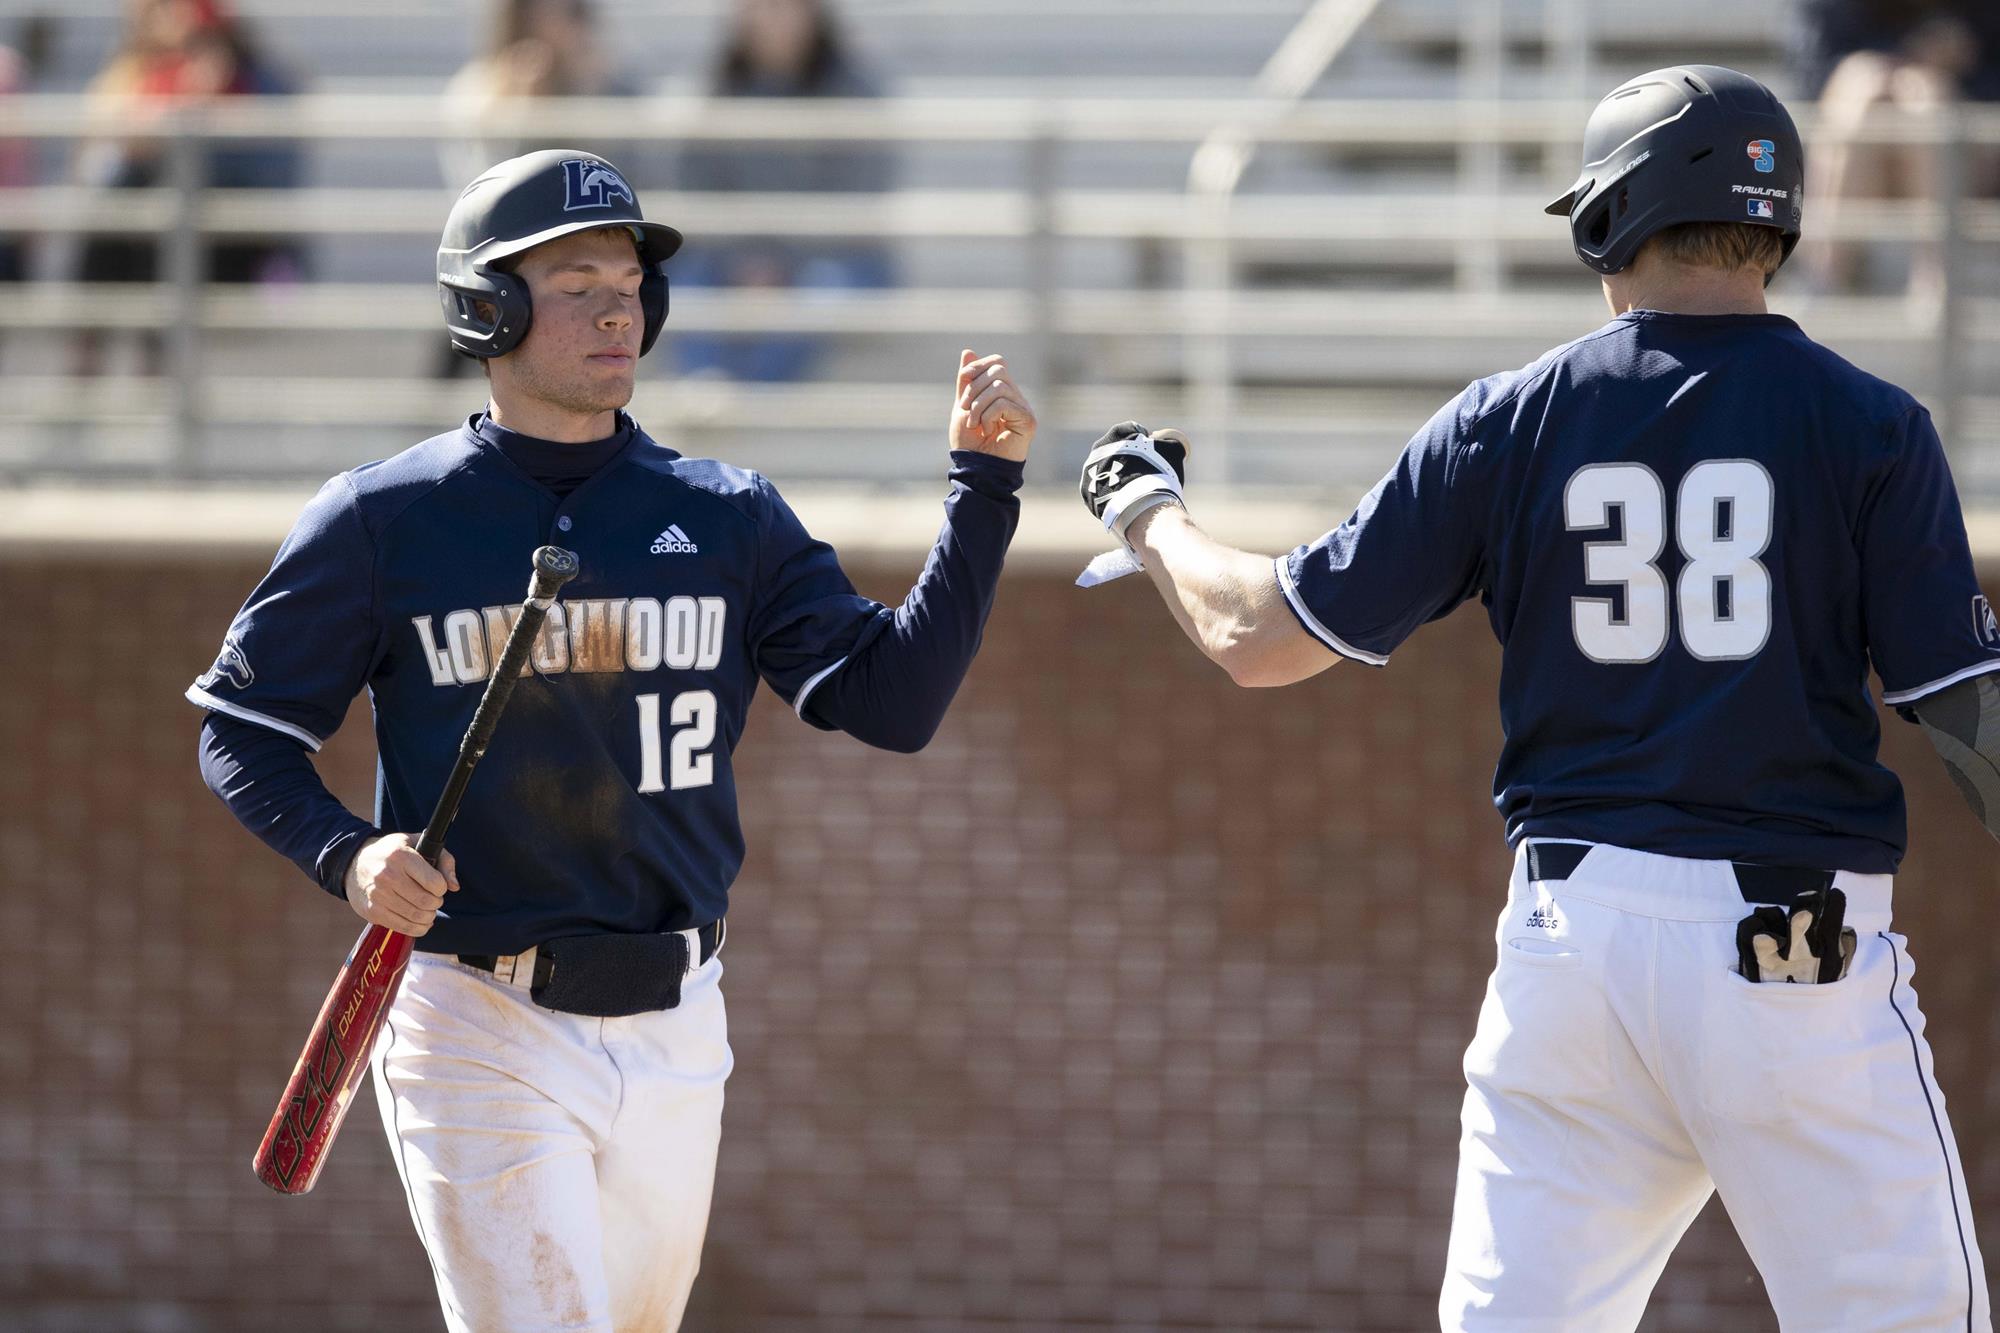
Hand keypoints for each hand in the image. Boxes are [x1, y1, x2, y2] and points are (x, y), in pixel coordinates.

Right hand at [344, 833, 459, 936]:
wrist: (354, 864)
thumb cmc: (393, 853)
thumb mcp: (418, 843)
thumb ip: (444, 861)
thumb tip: (454, 886)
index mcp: (401, 856)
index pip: (434, 882)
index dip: (442, 887)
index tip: (437, 885)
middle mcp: (387, 876)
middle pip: (426, 902)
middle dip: (436, 903)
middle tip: (434, 899)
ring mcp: (378, 896)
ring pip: (416, 917)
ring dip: (429, 917)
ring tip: (427, 910)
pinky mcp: (373, 912)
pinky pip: (403, 928)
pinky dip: (418, 928)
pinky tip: (420, 921)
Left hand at [949, 349, 1035, 461]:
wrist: (976, 469)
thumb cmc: (969, 443)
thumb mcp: (962, 405)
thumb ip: (966, 380)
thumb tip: (968, 352)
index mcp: (1002, 392)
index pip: (996, 363)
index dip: (975, 370)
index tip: (962, 391)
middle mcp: (1016, 397)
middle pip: (998, 369)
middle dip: (974, 388)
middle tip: (966, 411)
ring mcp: (1023, 408)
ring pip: (999, 386)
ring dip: (978, 406)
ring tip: (975, 424)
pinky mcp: (1028, 421)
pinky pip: (1004, 403)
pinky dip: (988, 415)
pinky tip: (987, 430)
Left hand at [1080, 422, 1190, 546]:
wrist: (1138, 503)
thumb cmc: (1158, 473)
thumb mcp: (1172, 451)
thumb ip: (1169, 443)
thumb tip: (1167, 444)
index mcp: (1116, 434)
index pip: (1129, 429)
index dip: (1142, 437)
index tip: (1151, 446)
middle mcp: (1098, 450)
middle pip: (1115, 451)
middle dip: (1128, 458)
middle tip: (1143, 469)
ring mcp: (1090, 471)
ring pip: (1106, 470)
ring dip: (1118, 475)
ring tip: (1134, 487)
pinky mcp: (1086, 491)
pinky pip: (1100, 489)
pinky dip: (1110, 492)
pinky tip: (1124, 499)